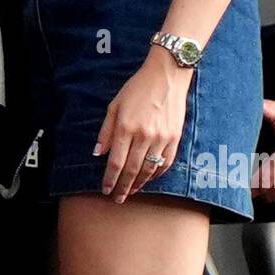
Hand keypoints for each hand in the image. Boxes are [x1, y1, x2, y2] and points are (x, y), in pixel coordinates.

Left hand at [94, 46, 192, 203]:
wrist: (167, 75)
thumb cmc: (138, 88)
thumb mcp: (115, 105)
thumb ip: (106, 130)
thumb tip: (98, 153)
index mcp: (126, 127)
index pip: (116, 161)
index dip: (110, 179)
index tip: (106, 190)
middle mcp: (144, 135)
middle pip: (131, 170)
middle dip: (123, 187)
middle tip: (118, 198)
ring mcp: (162, 137)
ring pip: (149, 169)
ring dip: (139, 184)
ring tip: (132, 192)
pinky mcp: (175, 137)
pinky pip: (166, 162)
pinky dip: (156, 173)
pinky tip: (149, 178)